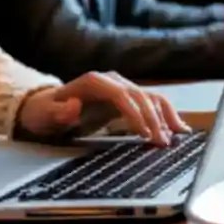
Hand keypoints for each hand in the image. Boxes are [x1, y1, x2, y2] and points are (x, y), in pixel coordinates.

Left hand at [17, 72, 189, 145]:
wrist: (46, 107)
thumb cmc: (45, 112)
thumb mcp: (44, 115)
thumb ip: (58, 112)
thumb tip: (74, 106)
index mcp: (95, 81)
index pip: (123, 95)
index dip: (136, 113)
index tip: (144, 134)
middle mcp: (113, 81)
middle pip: (141, 96)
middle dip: (155, 120)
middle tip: (162, 142)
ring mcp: (123, 87)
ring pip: (152, 98)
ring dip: (166, 117)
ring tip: (176, 137)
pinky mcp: (130, 97)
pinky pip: (154, 103)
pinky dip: (167, 115)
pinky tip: (179, 128)